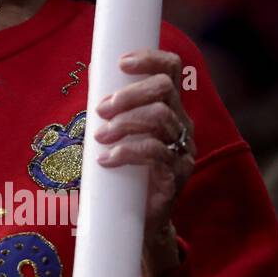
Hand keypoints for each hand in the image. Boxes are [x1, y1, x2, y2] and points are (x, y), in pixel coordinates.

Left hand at [92, 48, 194, 276]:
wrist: (138, 217)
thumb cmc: (125, 168)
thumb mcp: (118, 131)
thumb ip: (113, 106)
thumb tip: (94, 71)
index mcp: (169, 107)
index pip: (171, 70)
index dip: (150, 59)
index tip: (121, 64)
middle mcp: (181, 123)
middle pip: (165, 89)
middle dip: (129, 94)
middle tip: (101, 110)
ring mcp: (183, 148)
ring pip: (160, 117)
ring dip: (123, 123)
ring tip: (100, 137)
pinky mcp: (178, 173)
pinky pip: (155, 151)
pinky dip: (125, 151)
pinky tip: (105, 160)